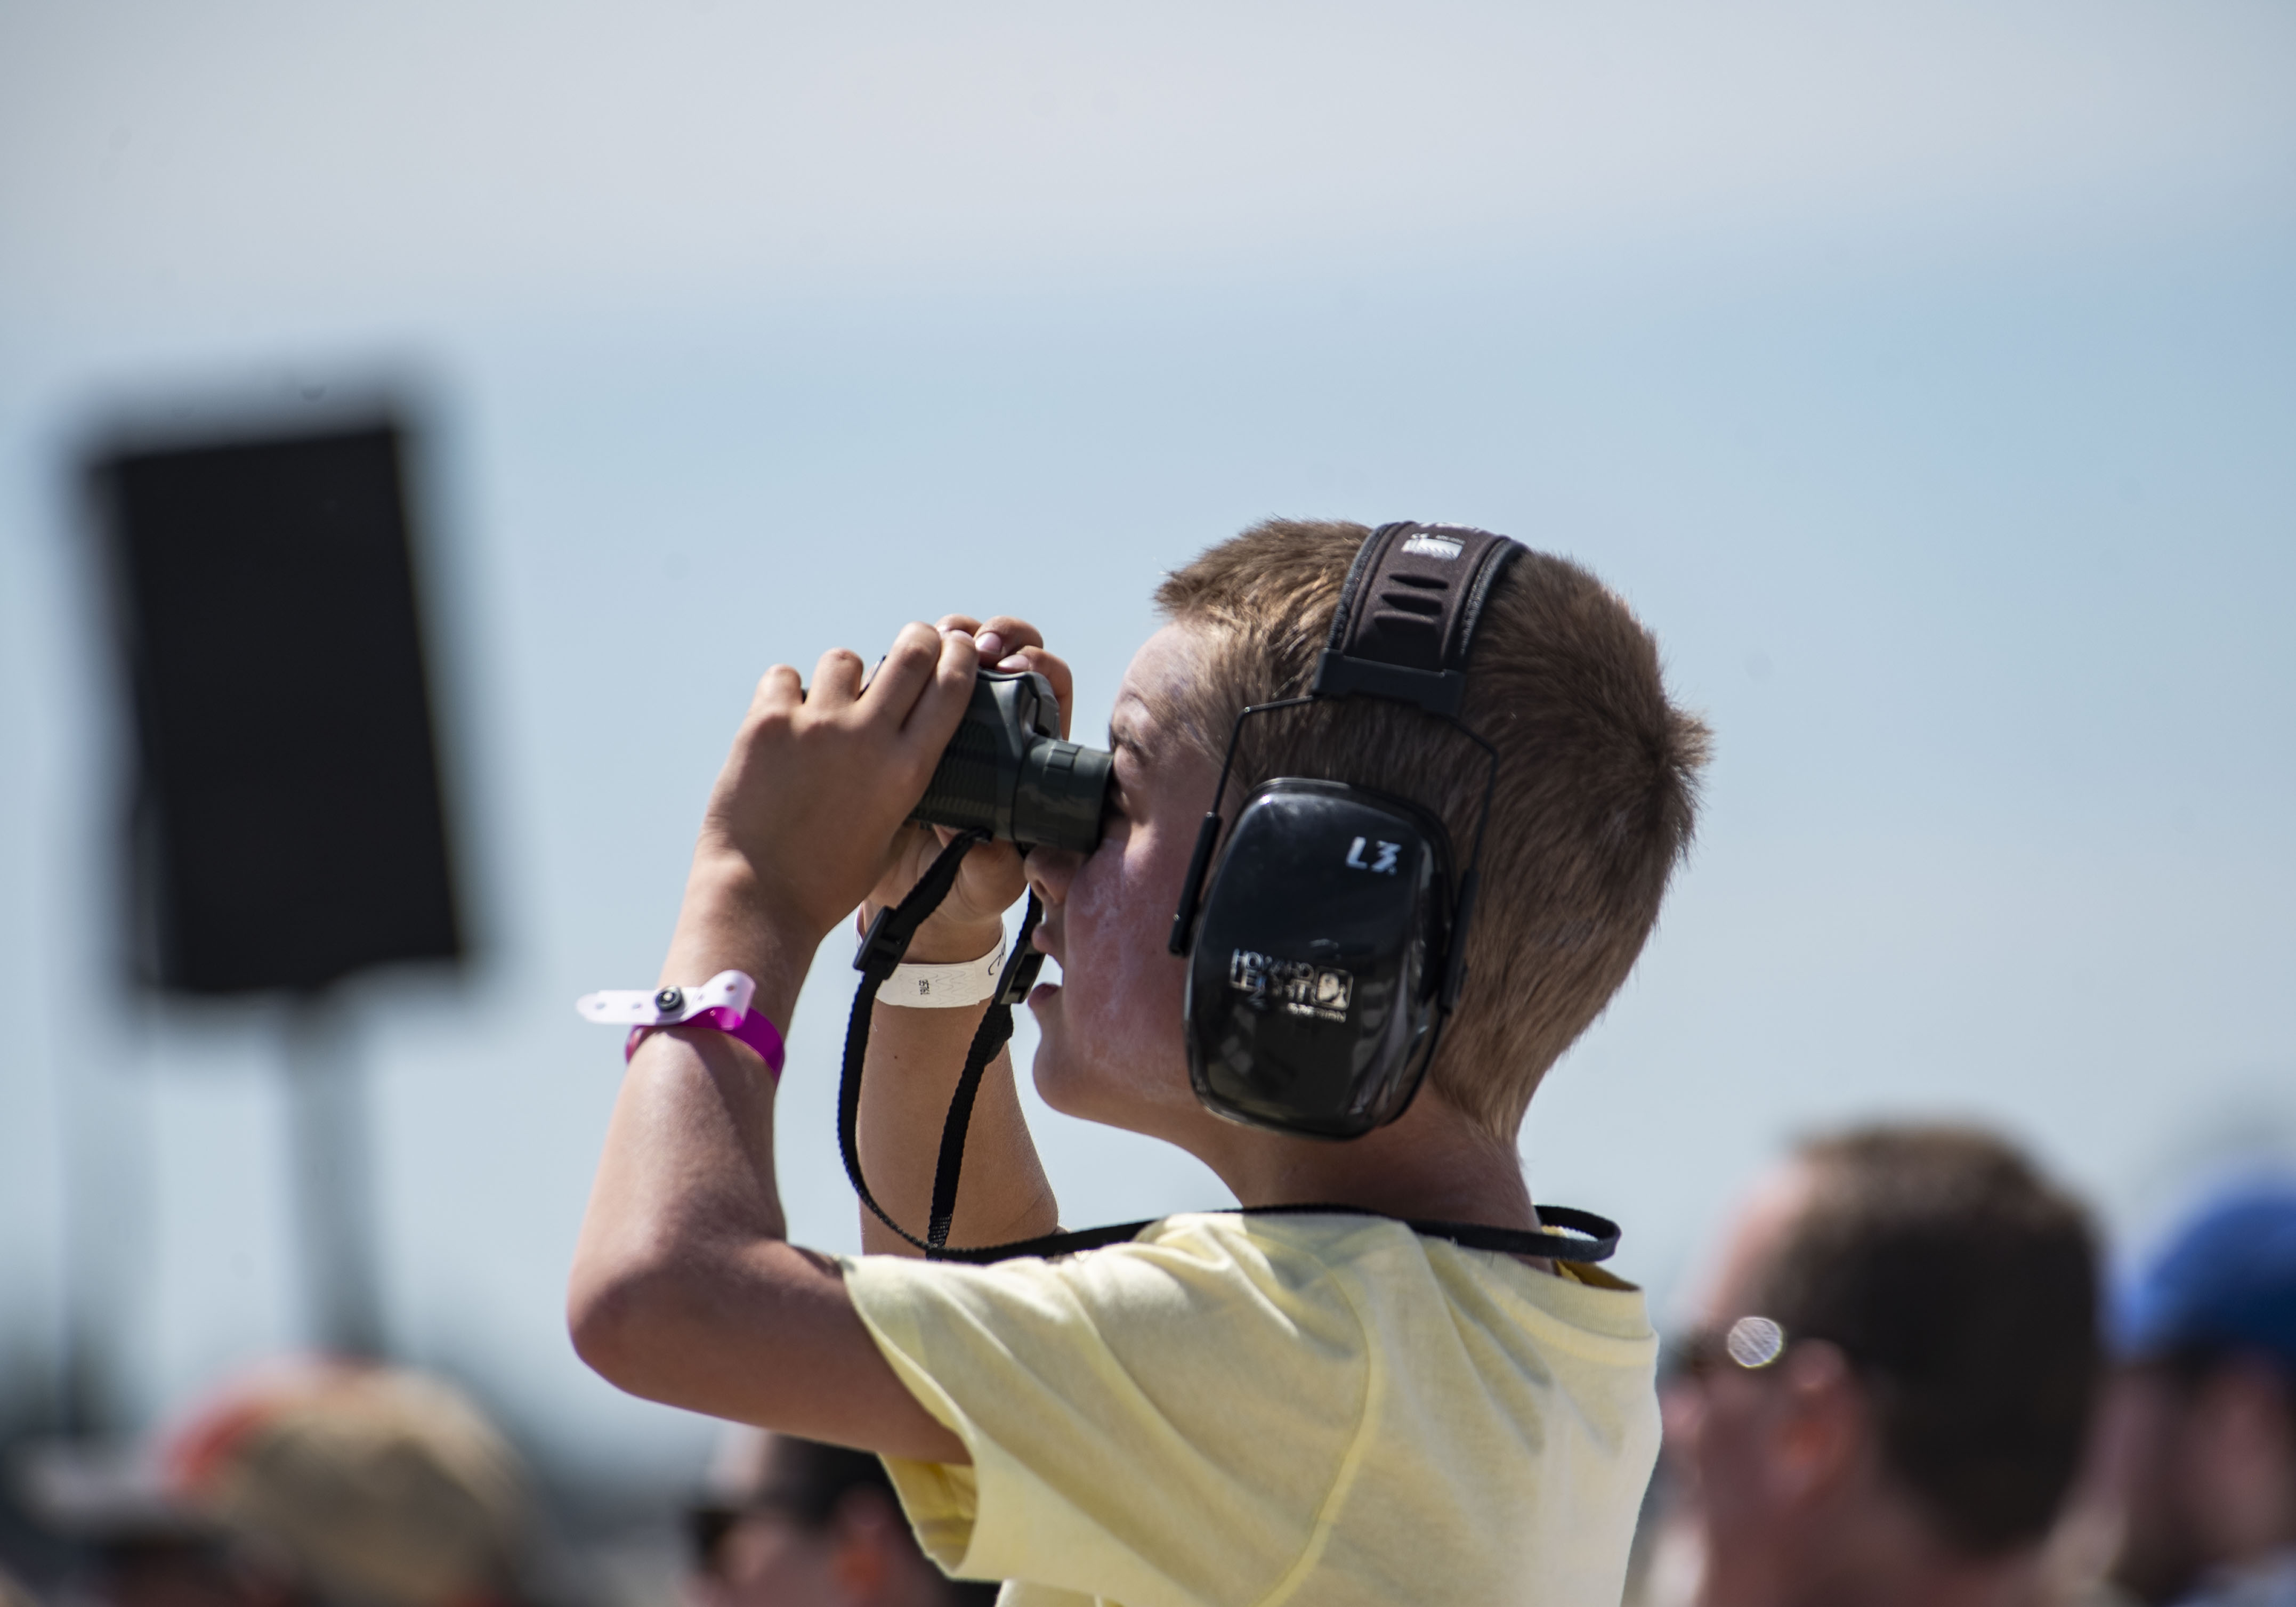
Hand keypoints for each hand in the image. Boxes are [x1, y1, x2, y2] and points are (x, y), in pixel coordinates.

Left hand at [687, 622, 983, 954]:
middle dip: (917, 637)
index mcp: (907, 770)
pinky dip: (785, 694)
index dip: (957, 656)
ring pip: (843, 660)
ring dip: (840, 677)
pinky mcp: (767, 723)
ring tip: (824, 708)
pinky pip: (785, 677)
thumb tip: (900, 738)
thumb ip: (900, 782)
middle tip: (914, 638)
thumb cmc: (826, 881)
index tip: (957, 644)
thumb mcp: (888, 832)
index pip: (949, 688)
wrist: (759, 897)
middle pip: (910, 653)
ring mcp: (817, 726)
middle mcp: (868, 738)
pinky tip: (780, 724)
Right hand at [861, 615, 1073, 963]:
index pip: (1050, 685)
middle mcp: (993, 723)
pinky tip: (885, 671)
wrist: (910, 894)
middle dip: (997, 634)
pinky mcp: (900, 719)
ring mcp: (944, 716)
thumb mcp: (989, 882)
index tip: (1018, 669)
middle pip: (1007, 652)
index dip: (1040, 667)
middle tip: (979, 645)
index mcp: (1031, 750)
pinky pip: (903, 677)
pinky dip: (897, 664)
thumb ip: (995, 867)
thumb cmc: (966, 886)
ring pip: (953, 653)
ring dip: (946, 635)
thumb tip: (981, 838)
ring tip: (933, 640)